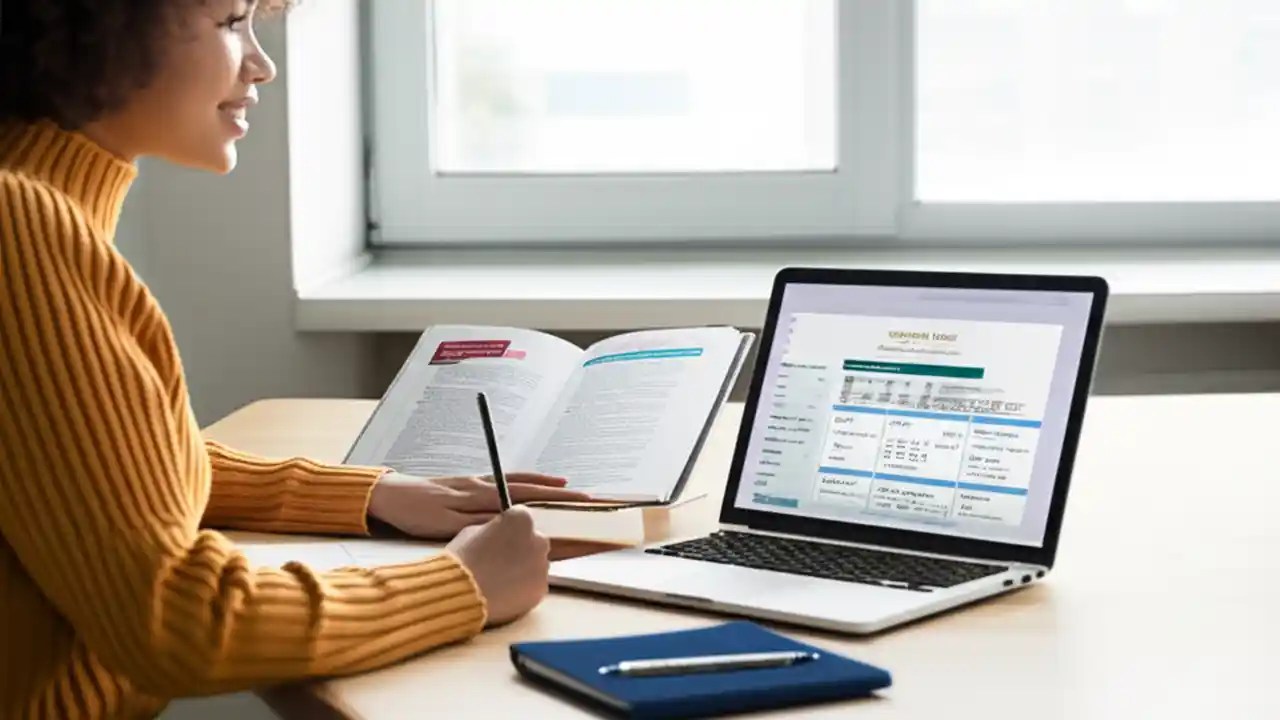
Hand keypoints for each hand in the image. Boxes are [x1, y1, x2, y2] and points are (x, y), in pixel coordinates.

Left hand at [367, 471, 589, 539]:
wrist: (390, 494)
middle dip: (559, 493)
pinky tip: (532, 482)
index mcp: (481, 496)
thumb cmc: (415, 513)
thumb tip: (508, 523)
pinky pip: (506, 477)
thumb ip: (477, 523)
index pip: (527, 498)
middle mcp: (484, 485)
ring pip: (519, 480)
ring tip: (568, 486)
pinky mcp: (469, 481)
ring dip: (545, 483)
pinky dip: (525, 479)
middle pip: (529, 487)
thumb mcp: (444, 525)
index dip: (555, 500)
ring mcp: (477, 481)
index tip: (579, 504)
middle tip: (587, 498)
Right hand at [446, 508, 550, 625]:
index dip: (508, 528)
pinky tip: (505, 594)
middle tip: (500, 561)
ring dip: (523, 570)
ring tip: (500, 581)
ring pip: (535, 566)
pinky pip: (533, 586)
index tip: (499, 537)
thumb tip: (496, 535)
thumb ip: (491, 531)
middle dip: (521, 549)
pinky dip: (523, 589)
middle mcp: (538, 540)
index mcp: (521, 519)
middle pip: (533, 541)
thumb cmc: (463, 559)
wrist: (462, 594)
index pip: (520, 517)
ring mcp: (542, 566)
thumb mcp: (471, 533)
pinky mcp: (541, 590)